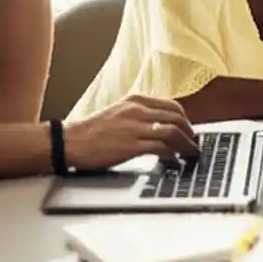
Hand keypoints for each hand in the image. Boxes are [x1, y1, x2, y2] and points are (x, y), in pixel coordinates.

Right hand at [63, 95, 200, 169]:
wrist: (68, 142)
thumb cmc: (91, 133)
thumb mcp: (119, 114)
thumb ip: (140, 117)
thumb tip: (162, 128)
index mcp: (136, 101)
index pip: (172, 106)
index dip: (185, 120)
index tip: (190, 131)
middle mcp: (138, 110)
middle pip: (177, 118)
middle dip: (190, 133)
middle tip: (194, 144)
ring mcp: (135, 127)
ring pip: (173, 132)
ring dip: (187, 145)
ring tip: (190, 154)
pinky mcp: (131, 145)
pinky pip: (162, 147)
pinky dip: (173, 154)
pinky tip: (174, 160)